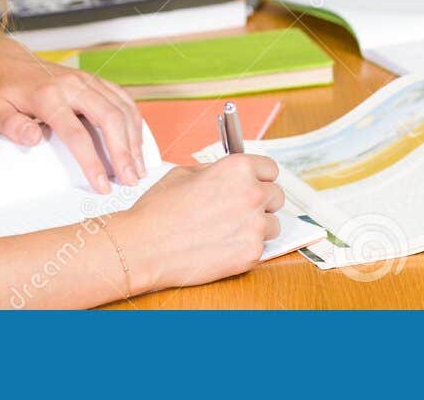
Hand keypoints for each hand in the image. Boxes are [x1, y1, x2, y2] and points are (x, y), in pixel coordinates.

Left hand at [0, 36, 144, 192]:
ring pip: (121, 107)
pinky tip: (138, 141)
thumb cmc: (0, 91)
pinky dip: (135, 120)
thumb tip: (33, 139)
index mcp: (48, 96)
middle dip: (124, 151)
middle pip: (109, 118)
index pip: (77, 134)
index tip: (102, 185)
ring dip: (134, 138)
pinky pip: (123, 98)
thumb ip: (11, 126)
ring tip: (139, 167)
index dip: (92, 161)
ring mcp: (87, 80)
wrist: (6, 61)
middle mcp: (73, 84)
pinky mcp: (95, 80)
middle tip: (132, 180)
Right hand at [120, 154, 284, 293]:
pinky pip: (261, 248)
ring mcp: (254, 226)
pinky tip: (224, 245)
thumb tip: (229, 174)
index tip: (255, 183)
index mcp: (237, 168)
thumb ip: (216, 171)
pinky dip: (247, 248)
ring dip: (257, 227)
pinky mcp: (251, 254)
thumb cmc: (159, 210)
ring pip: (272, 224)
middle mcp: (252, 194)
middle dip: (262, 202)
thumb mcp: (185, 173)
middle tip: (241, 209)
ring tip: (229, 230)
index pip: (271, 169)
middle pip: (277, 196)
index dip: (260, 177)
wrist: (145, 246)